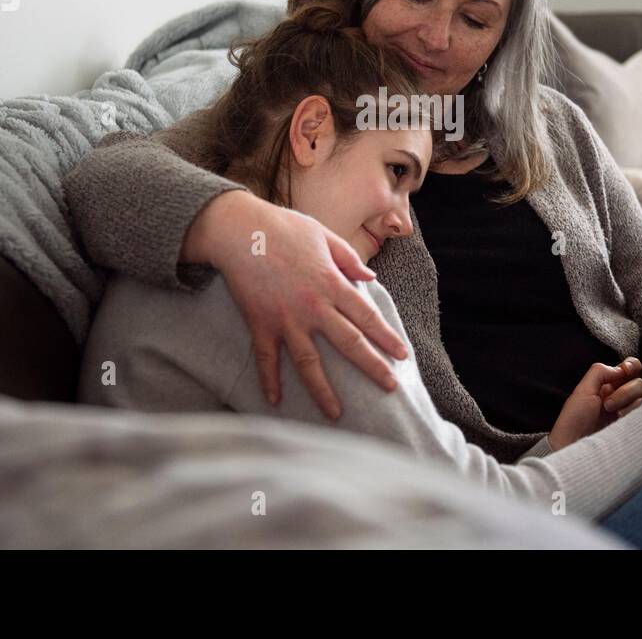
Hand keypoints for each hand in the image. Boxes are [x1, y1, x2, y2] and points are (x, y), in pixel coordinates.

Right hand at [185, 190, 408, 419]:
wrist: (238, 230)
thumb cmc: (283, 227)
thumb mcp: (323, 235)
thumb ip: (348, 259)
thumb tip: (370, 277)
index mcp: (332, 283)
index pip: (367, 316)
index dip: (387, 337)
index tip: (403, 356)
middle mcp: (313, 306)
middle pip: (349, 343)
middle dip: (372, 367)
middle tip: (390, 388)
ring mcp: (286, 319)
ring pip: (309, 362)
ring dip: (323, 390)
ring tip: (336, 413)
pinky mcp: (260, 324)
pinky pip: (266, 358)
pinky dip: (269, 380)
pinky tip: (275, 401)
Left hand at [549, 358, 641, 450]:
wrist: (573, 445)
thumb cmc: (574, 420)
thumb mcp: (582, 390)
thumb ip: (600, 372)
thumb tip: (621, 368)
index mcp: (607, 386)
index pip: (629, 369)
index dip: (632, 365)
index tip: (627, 369)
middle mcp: (621, 397)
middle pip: (639, 383)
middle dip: (625, 390)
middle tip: (607, 404)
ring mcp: (628, 413)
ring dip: (628, 400)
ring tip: (610, 413)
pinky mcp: (634, 427)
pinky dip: (638, 411)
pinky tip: (624, 418)